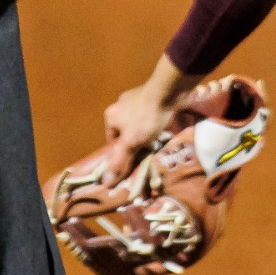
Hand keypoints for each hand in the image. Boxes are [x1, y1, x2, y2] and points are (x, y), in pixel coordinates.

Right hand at [101, 55, 204, 181]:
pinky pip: (151, 113)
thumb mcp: (131, 143)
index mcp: (111, 115)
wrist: (169, 91)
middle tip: (149, 149)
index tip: (136, 158)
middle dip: (137, 142)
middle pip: (127, 132)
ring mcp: (136, 98)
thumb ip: (119, 162)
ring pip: (139, 123)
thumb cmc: (147, 118)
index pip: (113, 141)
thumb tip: (107, 184)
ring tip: (159, 139)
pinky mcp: (152, 95)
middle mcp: (120, 105)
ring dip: (148, 131)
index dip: (124, 152)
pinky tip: (165, 126)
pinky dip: (156, 121)